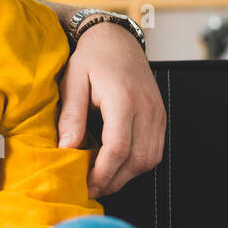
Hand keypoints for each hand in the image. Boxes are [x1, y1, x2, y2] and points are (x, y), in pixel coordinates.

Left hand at [57, 20, 165, 198]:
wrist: (116, 39)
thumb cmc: (91, 58)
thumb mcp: (73, 81)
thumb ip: (71, 116)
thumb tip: (67, 148)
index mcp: (123, 99)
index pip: (118, 147)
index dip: (102, 173)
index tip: (86, 185)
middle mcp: (146, 108)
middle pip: (136, 159)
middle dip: (113, 180)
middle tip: (90, 188)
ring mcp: (157, 113)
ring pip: (149, 159)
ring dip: (126, 176)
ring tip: (102, 180)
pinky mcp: (160, 116)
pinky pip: (155, 150)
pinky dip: (137, 164)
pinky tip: (117, 165)